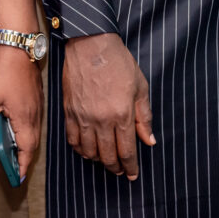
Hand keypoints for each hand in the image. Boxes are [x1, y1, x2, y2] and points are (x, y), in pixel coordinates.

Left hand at [0, 44, 43, 178]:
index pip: (27, 150)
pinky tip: (12, 124)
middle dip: (22, 156)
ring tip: (9, 148)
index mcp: (25, 119)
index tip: (18, 177)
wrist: (17, 45)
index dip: (22, 165)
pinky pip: (32, 118)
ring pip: (32, 130)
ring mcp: (37, 104)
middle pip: (31, 142)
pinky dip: (24, 127)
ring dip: (23, 141)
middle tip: (12, 166)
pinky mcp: (35, 95)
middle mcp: (35, 114)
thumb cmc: (3, 72)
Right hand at [61, 32, 154, 179]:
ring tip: (104, 158)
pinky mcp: (69, 111)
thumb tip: (149, 141)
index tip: (132, 174)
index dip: (130, 167)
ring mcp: (83, 117)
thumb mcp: (140, 87)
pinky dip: (80, 149)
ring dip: (97, 160)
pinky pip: (72, 140)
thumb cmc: (118, 62)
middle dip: (115, 167)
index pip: (127, 151)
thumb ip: (144, 117)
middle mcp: (101, 120)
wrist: (91, 44)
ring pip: (89, 152)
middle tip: (119, 170)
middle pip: (107, 156)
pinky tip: (86, 149)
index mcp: (122, 115)